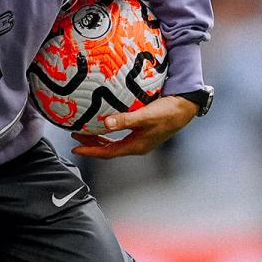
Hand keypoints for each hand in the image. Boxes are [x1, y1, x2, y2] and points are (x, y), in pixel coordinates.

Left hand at [70, 94, 198, 159]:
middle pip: (109, 149)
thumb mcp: (145, 116)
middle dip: (91, 143)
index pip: (107, 152)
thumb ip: (126, 120)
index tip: (75, 148)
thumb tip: (106, 124)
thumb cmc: (168, 112)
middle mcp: (137, 145)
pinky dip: (110, 131)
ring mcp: (140, 140)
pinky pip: (121, 135)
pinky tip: (106, 122)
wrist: (186, 108)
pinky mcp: (143, 132)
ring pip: (114, 142)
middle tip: (76, 135)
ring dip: (100, 137)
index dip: (90, 150)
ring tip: (85, 129)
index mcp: (136, 146)